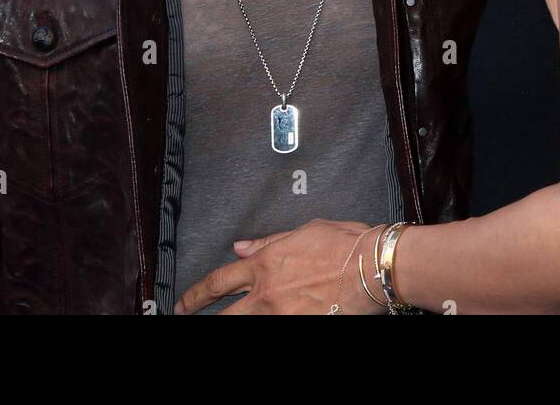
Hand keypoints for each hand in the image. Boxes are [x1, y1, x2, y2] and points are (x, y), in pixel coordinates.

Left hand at [173, 218, 387, 314]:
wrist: (373, 265)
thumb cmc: (346, 244)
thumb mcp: (303, 231)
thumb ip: (269, 242)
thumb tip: (242, 248)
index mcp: (266, 263)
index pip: (220, 281)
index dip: (197, 294)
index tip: (186, 302)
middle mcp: (268, 293)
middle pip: (225, 316)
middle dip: (202, 317)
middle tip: (189, 317)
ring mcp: (283, 315)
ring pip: (248, 324)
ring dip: (238, 322)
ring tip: (230, 322)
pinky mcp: (302, 326)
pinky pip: (277, 329)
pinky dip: (270, 324)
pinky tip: (271, 320)